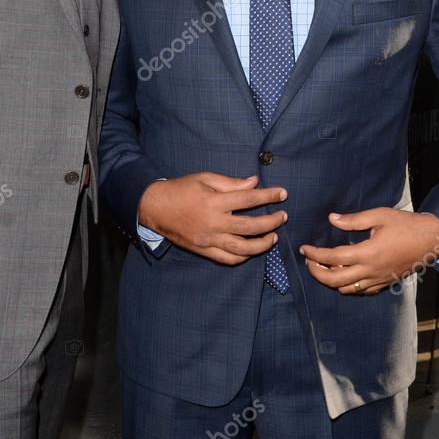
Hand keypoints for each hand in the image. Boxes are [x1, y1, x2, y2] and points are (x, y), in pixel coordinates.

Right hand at [139, 172, 287, 265]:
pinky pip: (227, 259)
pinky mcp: (203, 250)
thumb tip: (254, 182)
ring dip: (262, 244)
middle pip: (250, 226)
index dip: (268, 196)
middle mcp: (213, 222)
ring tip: (273, 236)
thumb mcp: (205, 178)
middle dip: (271, 222)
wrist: (155, 208)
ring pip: (242, 248)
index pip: (248, 199)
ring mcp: (208, 239)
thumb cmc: (180, 189)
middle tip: (283, 216)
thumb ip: (231, 183)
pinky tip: (252, 250)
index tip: (283, 193)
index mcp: (214, 201)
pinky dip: (243, 257)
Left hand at [300, 208, 438, 294]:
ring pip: (347, 289)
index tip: (304, 249)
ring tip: (321, 269)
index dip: (315, 255)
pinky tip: (343, 276)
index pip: (333, 258)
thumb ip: (354, 220)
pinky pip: (361, 291)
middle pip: (335, 280)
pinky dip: (347, 287)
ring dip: (330, 282)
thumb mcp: (379, 216)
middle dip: (317, 273)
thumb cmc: (406, 225)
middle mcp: (371, 271)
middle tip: (308, 262)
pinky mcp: (385, 283)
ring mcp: (378, 280)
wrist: (432, 240)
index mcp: (368, 253)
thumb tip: (332, 219)